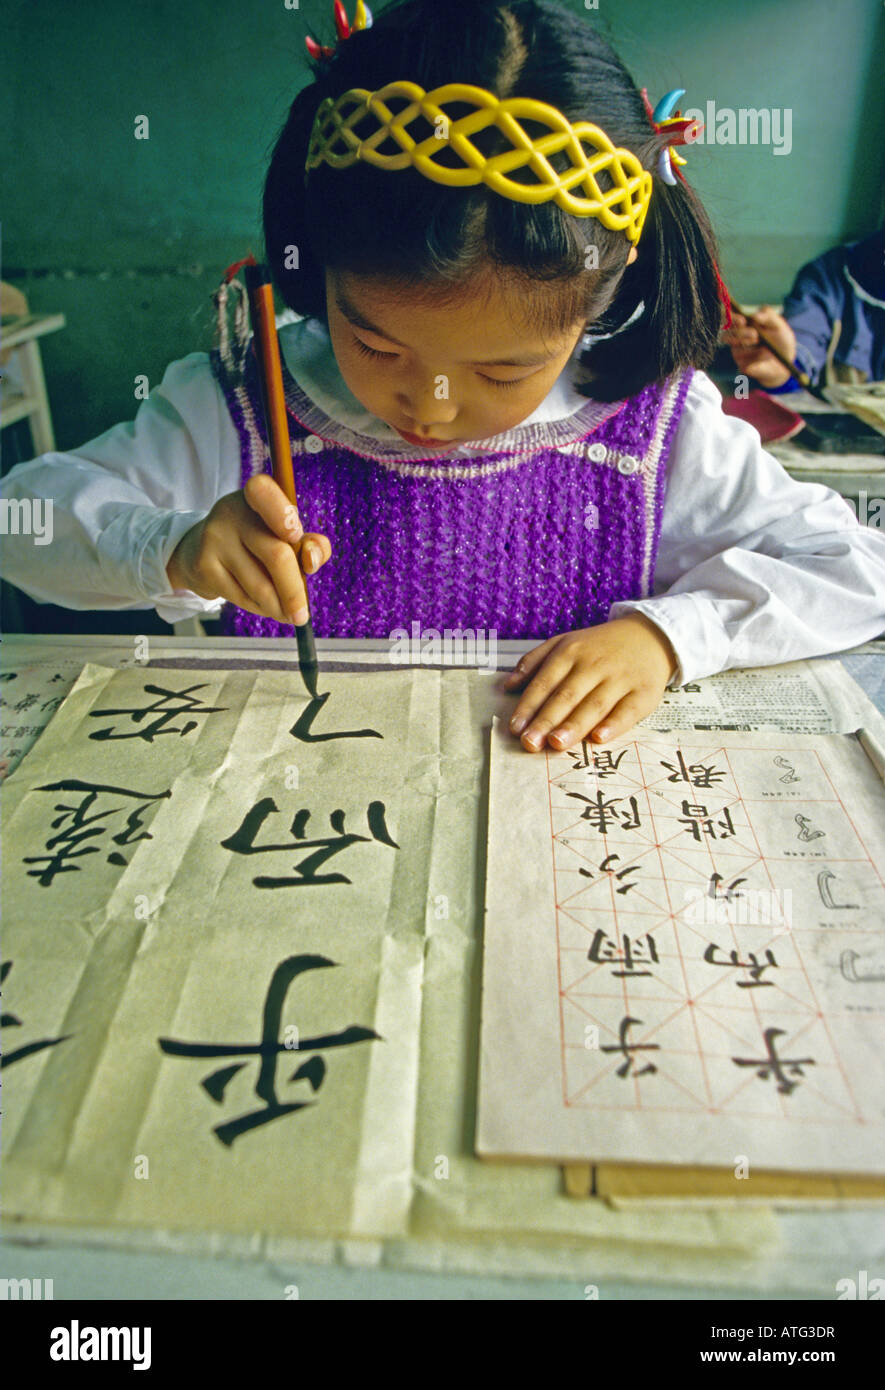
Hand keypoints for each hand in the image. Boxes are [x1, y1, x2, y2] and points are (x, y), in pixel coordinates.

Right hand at [165, 473, 331, 623]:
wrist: (203, 549)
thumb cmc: (259, 540)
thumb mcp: (286, 533)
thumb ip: (311, 544)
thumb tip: (311, 561)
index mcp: (257, 495)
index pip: (264, 492)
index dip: (284, 516)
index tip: (297, 538)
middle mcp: (231, 512)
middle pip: (276, 556)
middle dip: (294, 592)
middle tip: (302, 615)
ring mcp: (214, 539)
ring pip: (259, 586)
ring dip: (279, 608)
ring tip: (288, 614)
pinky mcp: (204, 566)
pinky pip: (242, 598)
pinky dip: (260, 609)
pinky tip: (265, 606)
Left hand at [502, 613, 676, 751]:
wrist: (648, 636)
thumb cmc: (598, 646)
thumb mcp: (564, 642)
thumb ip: (533, 662)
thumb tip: (508, 686)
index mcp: (570, 652)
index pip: (545, 682)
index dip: (529, 706)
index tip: (515, 728)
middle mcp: (594, 665)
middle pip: (567, 695)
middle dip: (546, 720)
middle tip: (530, 742)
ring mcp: (620, 678)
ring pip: (595, 704)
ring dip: (574, 725)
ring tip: (556, 743)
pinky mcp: (644, 692)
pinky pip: (628, 711)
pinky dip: (614, 724)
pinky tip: (598, 738)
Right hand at [722, 306, 795, 388]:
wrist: (786, 360)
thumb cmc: (780, 339)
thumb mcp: (778, 324)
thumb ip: (768, 316)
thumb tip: (754, 316)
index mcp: (742, 325)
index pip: (728, 319)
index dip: (731, 319)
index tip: (742, 320)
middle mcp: (736, 339)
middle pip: (727, 335)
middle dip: (741, 333)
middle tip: (755, 334)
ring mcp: (738, 353)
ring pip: (735, 348)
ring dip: (748, 344)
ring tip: (762, 343)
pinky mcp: (742, 366)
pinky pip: (745, 361)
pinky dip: (757, 356)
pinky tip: (766, 355)